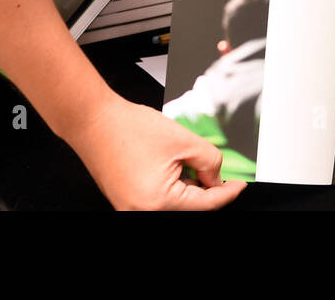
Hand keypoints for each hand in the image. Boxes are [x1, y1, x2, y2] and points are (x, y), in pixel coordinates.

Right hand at [66, 95, 246, 210]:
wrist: (94, 121)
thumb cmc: (128, 128)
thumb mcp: (183, 140)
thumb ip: (209, 160)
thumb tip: (218, 176)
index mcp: (157, 203)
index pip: (205, 205)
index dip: (227, 193)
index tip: (240, 185)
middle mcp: (141, 212)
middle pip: (189, 205)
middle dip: (204, 185)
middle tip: (208, 163)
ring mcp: (130, 208)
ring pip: (174, 201)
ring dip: (186, 183)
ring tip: (179, 155)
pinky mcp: (126, 200)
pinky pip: (158, 197)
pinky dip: (171, 183)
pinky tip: (169, 162)